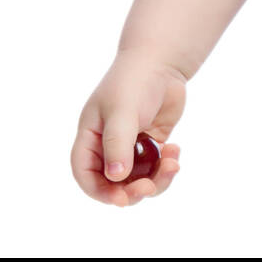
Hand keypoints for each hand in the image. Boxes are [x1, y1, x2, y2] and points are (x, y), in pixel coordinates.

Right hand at [71, 49, 186, 206]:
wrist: (162, 61)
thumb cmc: (134, 81)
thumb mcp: (122, 111)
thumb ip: (118, 144)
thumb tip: (116, 177)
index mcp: (91, 138)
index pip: (86, 174)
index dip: (100, 192)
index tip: (121, 199)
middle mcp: (108, 145)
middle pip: (114, 183)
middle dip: (132, 190)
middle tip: (149, 186)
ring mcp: (130, 145)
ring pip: (138, 179)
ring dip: (155, 179)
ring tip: (173, 164)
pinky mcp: (151, 142)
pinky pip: (156, 167)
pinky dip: (166, 166)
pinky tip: (175, 150)